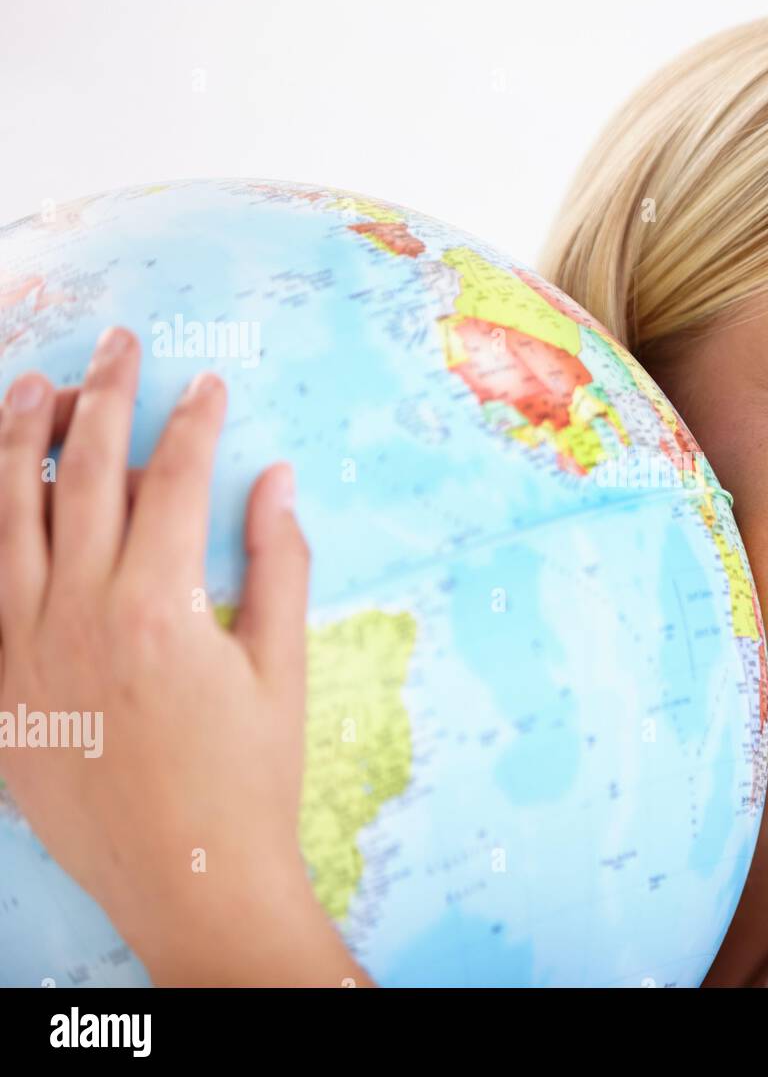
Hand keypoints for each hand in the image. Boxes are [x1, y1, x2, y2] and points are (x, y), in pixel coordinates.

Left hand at [0, 325, 373, 985]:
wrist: (188, 880)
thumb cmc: (248, 779)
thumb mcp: (282, 671)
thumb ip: (279, 565)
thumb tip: (277, 480)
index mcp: (158, 608)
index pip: (172, 483)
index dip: (191, 424)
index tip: (205, 383)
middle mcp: (77, 616)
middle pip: (84, 477)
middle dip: (105, 399)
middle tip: (120, 346)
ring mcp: (22, 651)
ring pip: (7, 517)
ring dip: (19, 440)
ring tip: (36, 385)